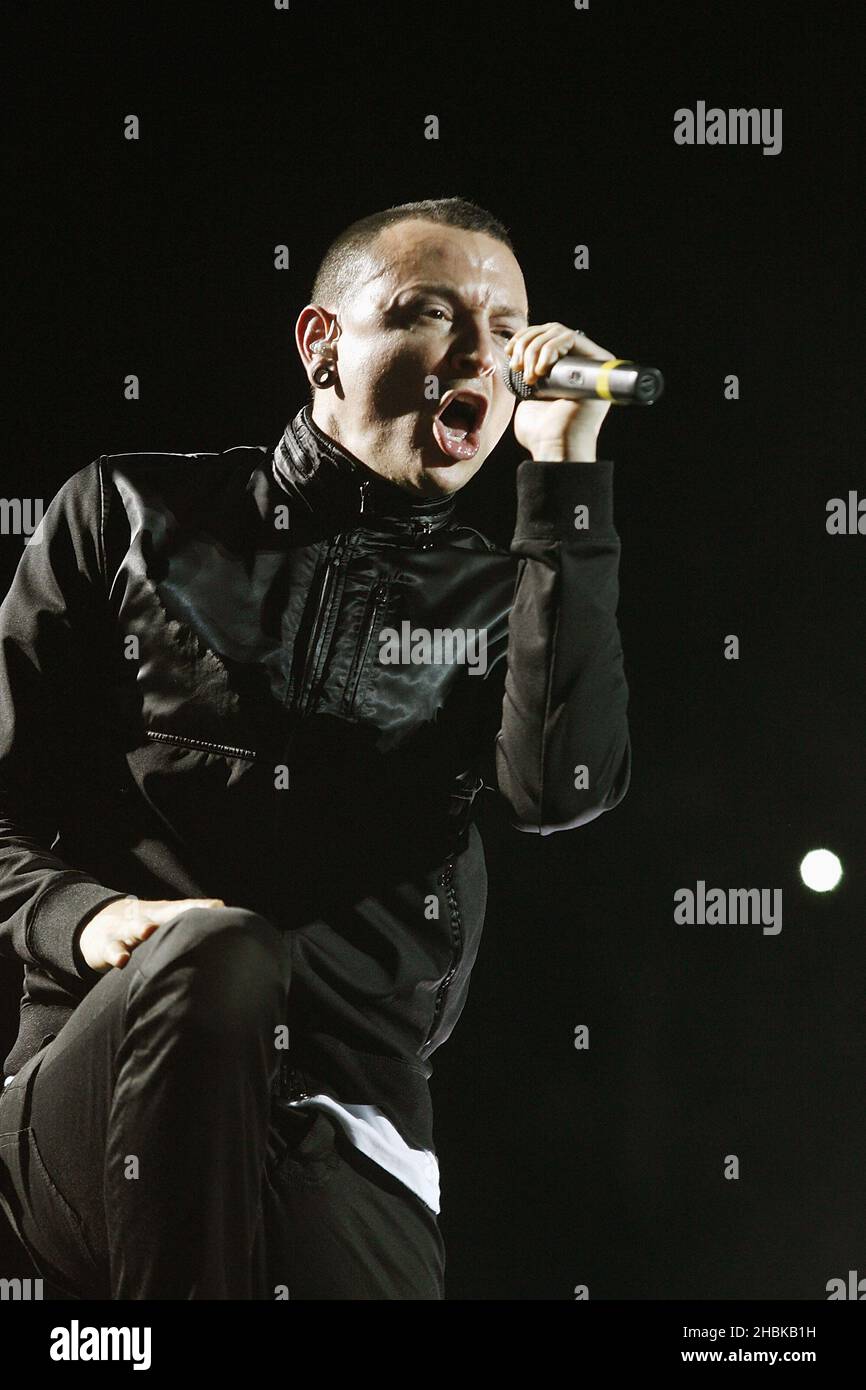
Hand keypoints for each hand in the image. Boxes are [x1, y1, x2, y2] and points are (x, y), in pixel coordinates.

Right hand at [78, 896, 224, 971]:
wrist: (97, 926)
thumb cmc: (142, 931)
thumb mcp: (162, 927)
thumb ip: (187, 931)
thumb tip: (221, 929)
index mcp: (162, 917)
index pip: (184, 909)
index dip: (200, 908)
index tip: (217, 907)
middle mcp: (146, 920)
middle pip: (162, 916)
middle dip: (177, 915)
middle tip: (189, 917)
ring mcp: (125, 931)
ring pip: (134, 929)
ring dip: (141, 929)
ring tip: (148, 930)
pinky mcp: (106, 946)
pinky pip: (112, 950)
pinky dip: (117, 954)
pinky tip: (122, 961)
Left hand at [506, 323, 616, 461]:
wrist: (554, 448)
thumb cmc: (541, 433)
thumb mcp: (528, 399)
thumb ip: (527, 380)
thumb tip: (520, 361)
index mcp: (564, 370)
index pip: (545, 336)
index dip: (524, 338)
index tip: (510, 354)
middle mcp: (581, 364)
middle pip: (551, 330)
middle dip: (527, 343)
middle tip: (517, 366)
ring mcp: (592, 363)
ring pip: (558, 332)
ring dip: (535, 348)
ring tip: (529, 376)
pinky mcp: (598, 363)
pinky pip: (571, 337)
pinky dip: (549, 349)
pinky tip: (540, 372)